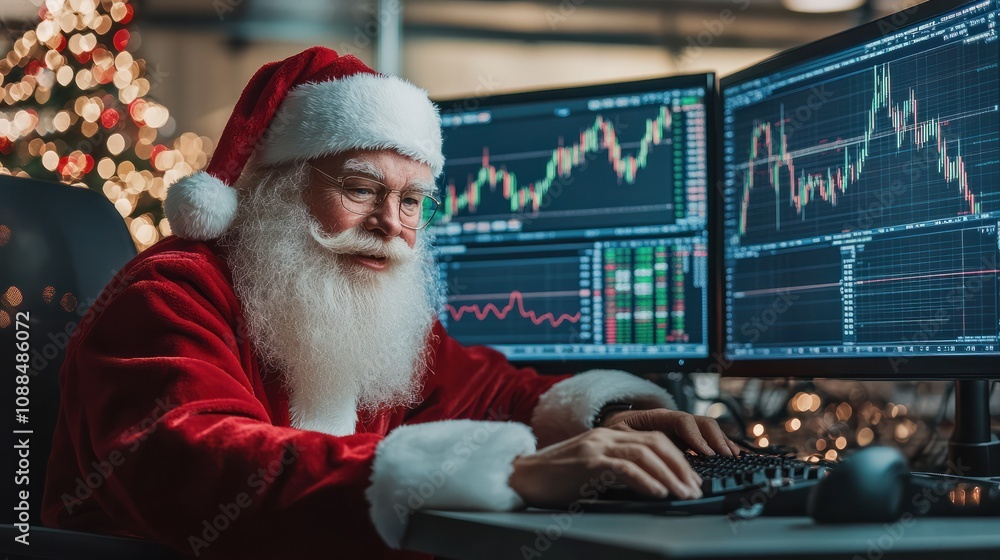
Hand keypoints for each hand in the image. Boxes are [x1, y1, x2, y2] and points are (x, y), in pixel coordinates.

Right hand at [508, 427, 702, 507]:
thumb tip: (652, 483)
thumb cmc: (556, 477)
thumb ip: (618, 468)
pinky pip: (625, 468)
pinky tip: (659, 492)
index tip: (691, 477)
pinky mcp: (588, 463)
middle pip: (655, 443)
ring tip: (684, 492)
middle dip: (681, 465)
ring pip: (645, 454)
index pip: (653, 438)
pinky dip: (646, 480)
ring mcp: (596, 447)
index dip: (678, 457)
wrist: (523, 477)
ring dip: (670, 475)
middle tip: (695, 486)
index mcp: (608, 434)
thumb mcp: (593, 468)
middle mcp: (605, 435)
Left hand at [601, 408, 740, 456]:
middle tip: (724, 456)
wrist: (616, 424)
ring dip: (722, 442)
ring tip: (733, 456)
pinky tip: (734, 454)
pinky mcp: (688, 438)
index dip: (695, 437)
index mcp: (658, 416)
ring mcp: (683, 428)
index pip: (682, 421)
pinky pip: (709, 437)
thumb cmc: (618, 430)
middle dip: (715, 439)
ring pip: (708, 429)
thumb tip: (644, 459)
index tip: (705, 452)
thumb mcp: (620, 435)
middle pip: (702, 423)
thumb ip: (632, 444)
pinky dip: (722, 444)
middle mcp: (674, 420)